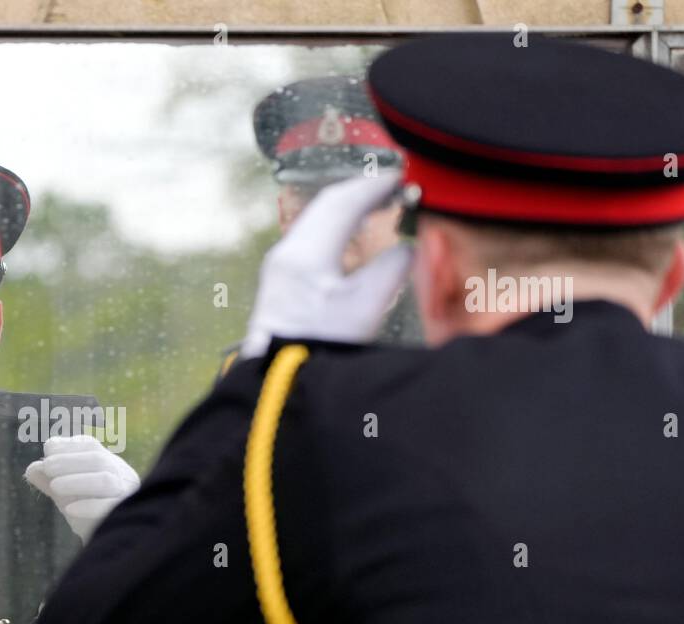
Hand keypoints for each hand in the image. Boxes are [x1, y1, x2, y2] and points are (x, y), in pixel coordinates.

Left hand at [24, 434, 139, 541]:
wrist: (105, 545)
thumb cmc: (85, 513)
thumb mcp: (65, 494)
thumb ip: (49, 481)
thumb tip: (32, 469)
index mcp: (107, 464)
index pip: (90, 446)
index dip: (68, 446)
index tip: (49, 449)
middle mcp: (121, 475)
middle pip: (98, 459)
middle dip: (69, 461)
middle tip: (47, 467)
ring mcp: (126, 494)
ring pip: (105, 480)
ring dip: (76, 480)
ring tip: (54, 487)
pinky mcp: (126, 514)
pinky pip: (109, 507)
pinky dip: (88, 506)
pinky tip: (69, 509)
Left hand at [241, 172, 411, 357]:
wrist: (281, 383)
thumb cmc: (322, 348)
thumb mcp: (366, 308)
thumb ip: (391, 270)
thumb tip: (405, 248)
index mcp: (306, 253)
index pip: (342, 202)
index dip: (374, 187)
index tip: (402, 179)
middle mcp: (286, 252)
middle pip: (325, 205)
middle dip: (361, 192)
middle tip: (393, 187)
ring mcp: (278, 266)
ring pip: (315, 220)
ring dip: (347, 209)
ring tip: (377, 206)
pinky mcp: (279, 282)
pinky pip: (309, 238)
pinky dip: (334, 227)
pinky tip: (351, 238)